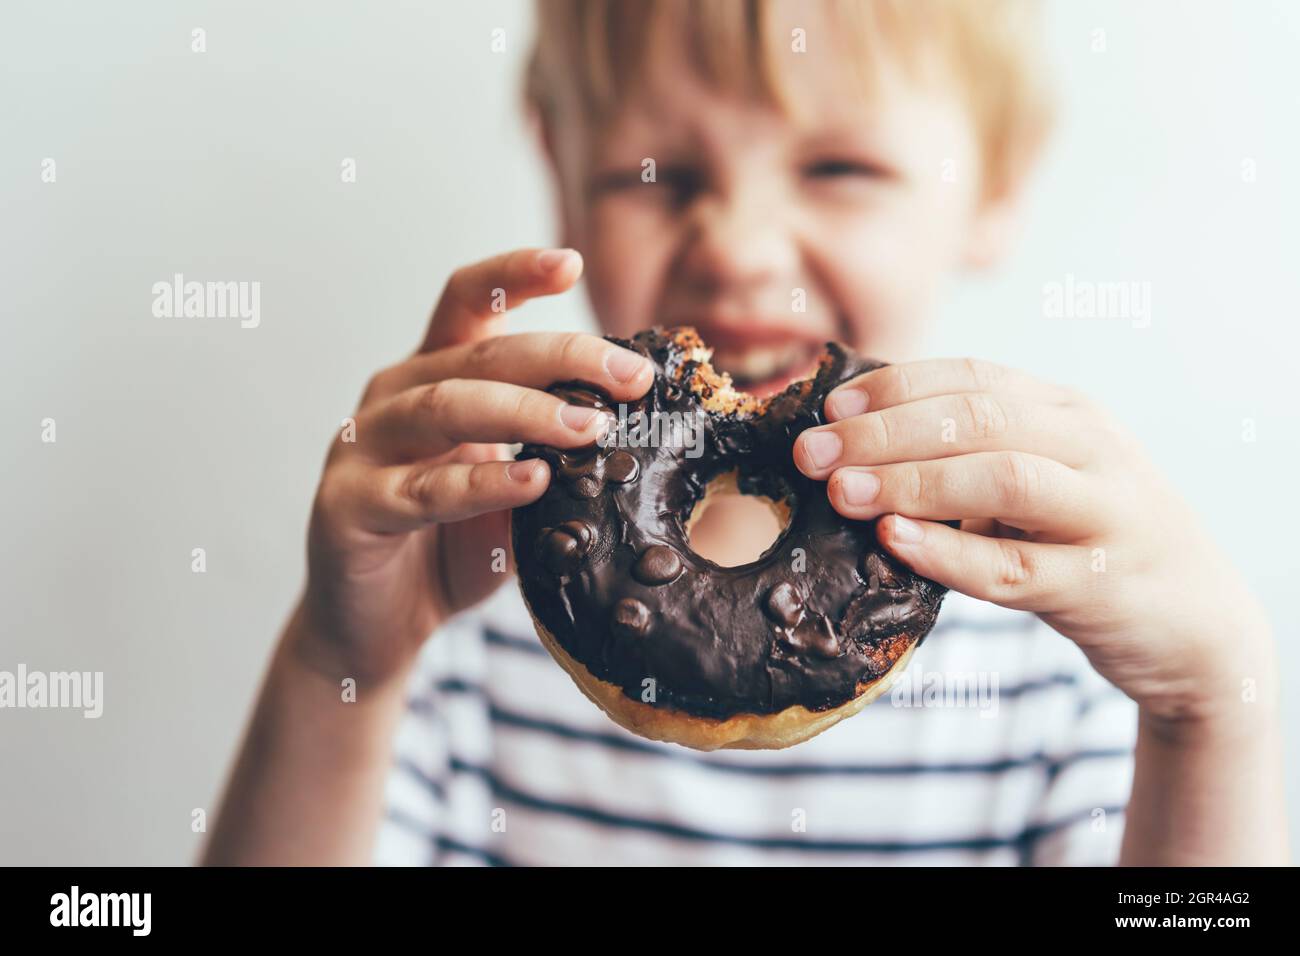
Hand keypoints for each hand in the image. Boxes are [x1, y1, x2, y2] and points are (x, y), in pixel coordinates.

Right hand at [296, 248, 652, 682]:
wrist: (379, 625)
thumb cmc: (451, 546)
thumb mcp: (513, 486)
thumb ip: (550, 448)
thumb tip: (633, 420)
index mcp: (431, 375)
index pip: (468, 301)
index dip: (513, 272)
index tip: (570, 262)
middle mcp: (393, 397)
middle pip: (477, 353)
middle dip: (562, 357)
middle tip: (630, 376)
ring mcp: (361, 447)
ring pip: (446, 406)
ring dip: (526, 412)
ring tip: (592, 425)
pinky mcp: (347, 506)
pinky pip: (422, 489)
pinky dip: (482, 482)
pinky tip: (533, 480)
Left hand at [792, 358, 1274, 725]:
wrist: (1195, 622)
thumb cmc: (1087, 541)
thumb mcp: (1041, 478)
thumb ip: (970, 456)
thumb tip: (853, 445)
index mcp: (1068, 412)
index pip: (973, 377)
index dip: (894, 387)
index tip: (828, 407)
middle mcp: (1091, 448)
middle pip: (978, 419)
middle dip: (883, 431)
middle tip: (811, 454)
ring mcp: (1104, 514)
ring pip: (1002, 479)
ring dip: (911, 481)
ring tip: (842, 491)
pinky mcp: (1101, 586)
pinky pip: (1014, 566)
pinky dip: (948, 552)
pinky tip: (894, 542)